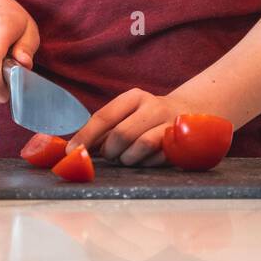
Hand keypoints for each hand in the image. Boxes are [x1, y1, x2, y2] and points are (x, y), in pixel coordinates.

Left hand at [66, 88, 197, 167]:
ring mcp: (169, 123)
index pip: (104, 116)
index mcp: (134, 97)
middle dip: (110, 151)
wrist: (190, 113)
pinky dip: (145, 163)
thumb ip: (103, 131)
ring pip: (141, 146)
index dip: (86, 135)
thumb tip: (74, 149)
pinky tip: (146, 158)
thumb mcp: (126, 116)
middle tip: (110, 155)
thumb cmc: (146, 119)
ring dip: (128, 158)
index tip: (71, 150)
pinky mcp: (180, 141)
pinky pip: (156, 158)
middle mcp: (153, 106)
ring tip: (128, 157)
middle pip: (121, 134)